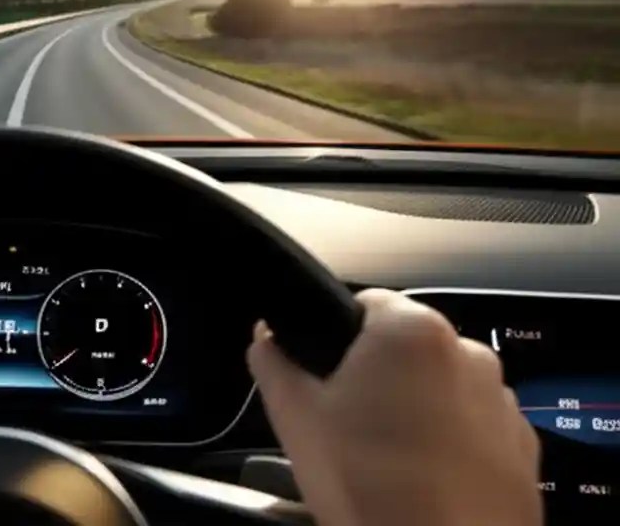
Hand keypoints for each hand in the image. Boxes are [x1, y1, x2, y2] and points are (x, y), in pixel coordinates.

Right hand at [248, 288, 540, 525]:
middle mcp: (469, 354)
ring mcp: (503, 403)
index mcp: (413, 331)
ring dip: (414, 411)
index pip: (364, 304)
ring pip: (439, 390)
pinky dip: (448, 445)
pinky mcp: (522, 448)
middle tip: (346, 427)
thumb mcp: (296, 417)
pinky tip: (420, 481)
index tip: (323, 384)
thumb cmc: (369, 485)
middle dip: (376, 378)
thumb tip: (267, 341)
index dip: (334, 341)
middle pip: (404, 349)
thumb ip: (272, 362)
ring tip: (384, 462)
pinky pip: (472, 429)